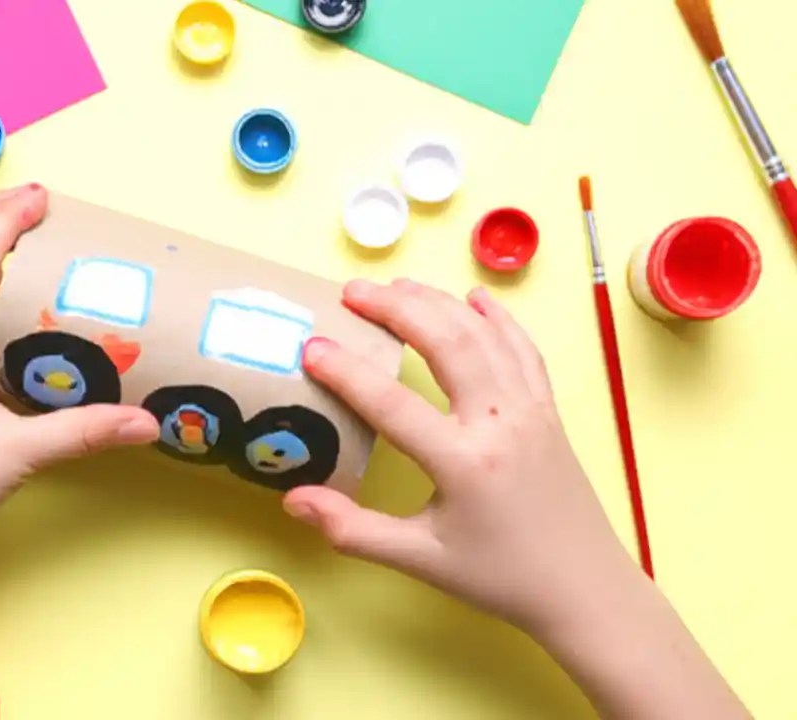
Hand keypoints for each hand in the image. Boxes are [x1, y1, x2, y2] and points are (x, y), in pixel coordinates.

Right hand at [285, 279, 642, 632]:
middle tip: (352, 292)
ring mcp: (530, 410)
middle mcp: (499, 423)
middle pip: (445, 343)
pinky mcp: (549, 411)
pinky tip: (474, 298)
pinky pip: (522, 349)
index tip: (313, 346)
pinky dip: (498, 318)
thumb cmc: (500, 578)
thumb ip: (352, 529)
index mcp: (462, 463)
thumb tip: (293, 500)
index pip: (392, 404)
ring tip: (397, 285)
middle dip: (396, 308)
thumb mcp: (420, 561)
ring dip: (438, 303)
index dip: (348, 373)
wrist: (584, 589)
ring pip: (483, 336)